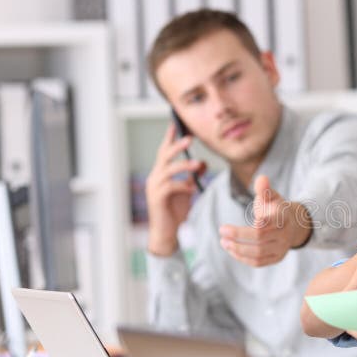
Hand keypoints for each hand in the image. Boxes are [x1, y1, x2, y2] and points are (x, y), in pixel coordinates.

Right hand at [146, 124, 203, 255]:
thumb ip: (193, 176)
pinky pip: (171, 187)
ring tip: (199, 164)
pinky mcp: (157, 198)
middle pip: (164, 156)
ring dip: (184, 166)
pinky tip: (192, 190)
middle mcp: (154, 178)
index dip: (169, 139)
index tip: (174, 125)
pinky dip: (183, 186)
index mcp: (160, 174)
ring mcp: (154, 188)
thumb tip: (203, 163)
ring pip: (168, 170)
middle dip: (176, 146)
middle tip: (189, 138)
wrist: (167, 232)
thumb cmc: (176, 210)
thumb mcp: (188, 190)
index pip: (163, 152)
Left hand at [219, 175, 311, 266]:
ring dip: (238, 249)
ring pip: (258, 254)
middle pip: (259, 240)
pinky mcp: (277, 258)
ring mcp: (282, 249)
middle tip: (221, 232)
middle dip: (237, 237)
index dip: (245, 229)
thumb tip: (261, 178)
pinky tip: (231, 250)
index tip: (225, 227)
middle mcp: (284, 235)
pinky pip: (258, 262)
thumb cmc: (276, 209)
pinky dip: (243, 258)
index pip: (264, 226)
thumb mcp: (272, 196)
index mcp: (283, 218)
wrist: (293, 224)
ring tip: (224, 242)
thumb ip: (264, 189)